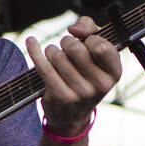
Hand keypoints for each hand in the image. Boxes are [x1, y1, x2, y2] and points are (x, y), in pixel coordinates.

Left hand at [26, 17, 123, 136]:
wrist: (71, 116)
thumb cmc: (85, 77)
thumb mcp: (96, 56)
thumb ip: (91, 31)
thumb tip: (75, 29)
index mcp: (114, 73)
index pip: (101, 45)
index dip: (89, 38)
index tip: (84, 40)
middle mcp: (100, 85)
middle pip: (75, 48)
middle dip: (67, 42)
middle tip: (65, 48)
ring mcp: (80, 93)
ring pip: (57, 56)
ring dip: (52, 51)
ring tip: (54, 57)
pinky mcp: (60, 95)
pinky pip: (44, 66)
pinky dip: (35, 51)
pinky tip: (31, 42)